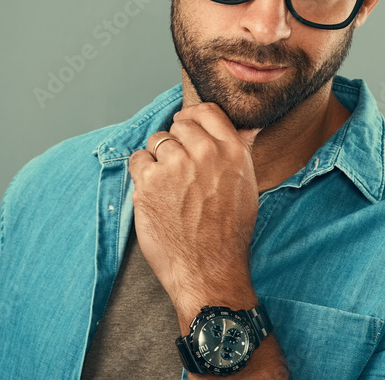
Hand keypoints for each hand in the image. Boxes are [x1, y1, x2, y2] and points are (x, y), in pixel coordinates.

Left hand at [127, 102, 261, 313]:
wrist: (208, 271)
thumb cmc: (228, 233)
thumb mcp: (246, 186)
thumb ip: (239, 151)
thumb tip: (246, 125)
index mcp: (232, 152)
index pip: (206, 112)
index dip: (192, 118)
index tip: (186, 128)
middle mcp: (205, 153)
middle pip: (179, 124)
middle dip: (176, 143)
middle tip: (179, 171)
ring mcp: (175, 165)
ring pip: (157, 140)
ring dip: (158, 158)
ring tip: (169, 187)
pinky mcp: (149, 181)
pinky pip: (138, 159)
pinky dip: (141, 173)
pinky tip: (154, 193)